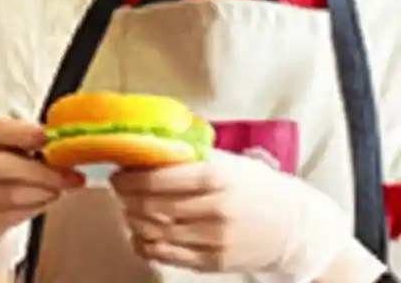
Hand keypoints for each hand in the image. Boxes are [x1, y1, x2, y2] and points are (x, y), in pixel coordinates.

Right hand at [0, 118, 84, 271]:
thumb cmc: (3, 164)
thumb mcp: (11, 145)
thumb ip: (33, 141)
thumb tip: (68, 143)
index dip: (21, 133)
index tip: (51, 137)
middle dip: (36, 171)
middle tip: (69, 176)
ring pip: (5, 194)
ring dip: (40, 192)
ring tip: (60, 188)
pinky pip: (10, 217)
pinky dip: (35, 208)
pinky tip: (47, 199)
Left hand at [111, 150, 362, 279]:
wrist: (295, 227)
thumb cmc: (257, 189)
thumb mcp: (227, 163)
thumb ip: (189, 158)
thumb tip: (147, 150)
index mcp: (216, 178)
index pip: (157, 179)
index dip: (128, 179)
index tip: (118, 174)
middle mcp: (214, 209)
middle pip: (150, 207)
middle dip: (126, 199)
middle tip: (120, 191)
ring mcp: (213, 239)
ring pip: (154, 232)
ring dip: (132, 220)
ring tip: (130, 210)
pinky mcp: (213, 262)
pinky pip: (165, 255)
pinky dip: (144, 244)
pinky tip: (141, 234)